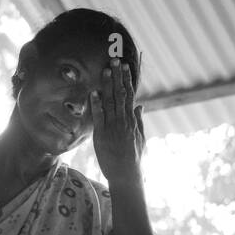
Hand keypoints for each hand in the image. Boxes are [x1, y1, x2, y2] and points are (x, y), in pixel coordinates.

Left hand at [90, 60, 144, 185]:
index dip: (127, 80)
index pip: (130, 95)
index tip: (125, 66)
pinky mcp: (102, 136)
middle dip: (117, 76)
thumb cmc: (133, 159)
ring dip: (108, 85)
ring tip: (105, 69)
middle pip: (120, 94)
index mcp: (132, 120)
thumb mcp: (140, 138)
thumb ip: (139, 121)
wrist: (126, 175)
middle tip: (114, 60)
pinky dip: (96, 105)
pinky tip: (94, 92)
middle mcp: (123, 121)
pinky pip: (99, 118)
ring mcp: (113, 127)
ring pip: (110, 102)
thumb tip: (140, 106)